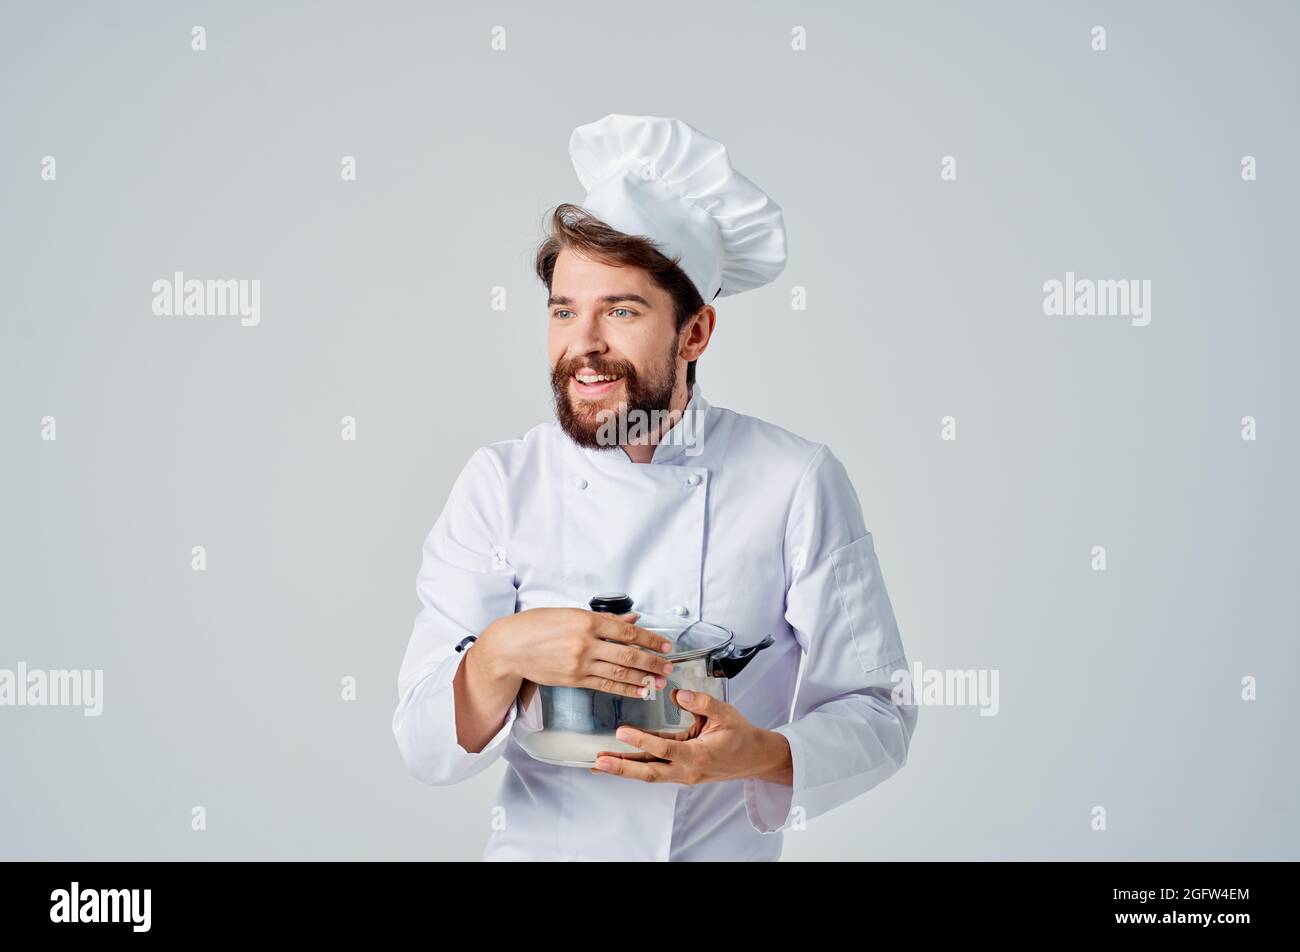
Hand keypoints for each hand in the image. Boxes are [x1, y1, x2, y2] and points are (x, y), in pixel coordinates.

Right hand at [477, 608, 674, 698]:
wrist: (509, 647)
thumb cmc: (537, 626)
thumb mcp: (571, 614)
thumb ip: (604, 619)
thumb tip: (632, 619)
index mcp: (587, 620)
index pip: (627, 630)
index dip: (651, 639)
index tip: (666, 645)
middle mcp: (585, 642)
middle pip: (628, 655)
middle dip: (652, 662)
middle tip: (668, 667)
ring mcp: (580, 663)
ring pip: (619, 673)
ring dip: (644, 679)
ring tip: (660, 681)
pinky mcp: (574, 679)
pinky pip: (605, 685)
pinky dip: (626, 689)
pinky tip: (640, 691)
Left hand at [589, 689, 791, 785]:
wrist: (753, 758)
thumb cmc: (740, 735)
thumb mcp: (725, 713)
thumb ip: (702, 702)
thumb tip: (676, 693)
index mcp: (699, 755)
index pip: (665, 749)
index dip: (643, 741)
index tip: (622, 731)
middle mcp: (687, 770)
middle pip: (650, 773)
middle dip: (622, 768)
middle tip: (598, 762)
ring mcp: (682, 775)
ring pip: (649, 775)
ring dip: (624, 769)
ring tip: (599, 764)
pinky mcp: (679, 773)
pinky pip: (654, 771)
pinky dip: (635, 767)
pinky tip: (618, 762)